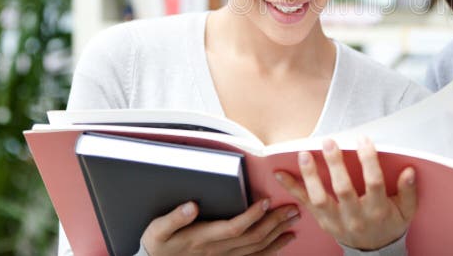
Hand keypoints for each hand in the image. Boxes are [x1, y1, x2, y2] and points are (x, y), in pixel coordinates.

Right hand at [141, 198, 298, 254]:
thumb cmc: (158, 244)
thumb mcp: (157, 230)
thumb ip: (174, 218)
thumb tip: (191, 205)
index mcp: (203, 238)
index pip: (233, 228)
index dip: (251, 216)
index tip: (266, 201)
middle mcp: (217, 250)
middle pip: (252, 238)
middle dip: (274, 222)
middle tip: (293, 207)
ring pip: (257, 248)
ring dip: (278, 234)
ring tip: (294, 219)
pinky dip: (272, 251)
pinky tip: (284, 241)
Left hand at [274, 136, 416, 250]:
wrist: (374, 252)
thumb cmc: (390, 224)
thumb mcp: (406, 211)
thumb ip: (408, 191)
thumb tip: (409, 171)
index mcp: (377, 210)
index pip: (373, 183)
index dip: (368, 160)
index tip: (363, 140)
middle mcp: (355, 217)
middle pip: (343, 189)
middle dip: (335, 165)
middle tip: (329, 143)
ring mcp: (336, 221)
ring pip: (320, 198)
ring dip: (310, 176)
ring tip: (304, 154)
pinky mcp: (322, 221)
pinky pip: (305, 204)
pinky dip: (291, 188)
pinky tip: (280, 173)